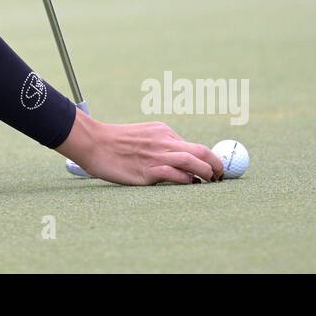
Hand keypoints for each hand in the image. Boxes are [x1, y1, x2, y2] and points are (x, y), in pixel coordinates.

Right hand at [58, 111, 223, 184]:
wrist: (93, 142)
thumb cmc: (114, 142)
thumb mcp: (143, 136)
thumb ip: (160, 144)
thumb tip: (179, 161)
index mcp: (162, 131)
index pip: (193, 145)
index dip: (209, 158)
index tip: (215, 168)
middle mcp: (163, 141)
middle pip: (201, 150)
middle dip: (217, 164)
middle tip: (222, 176)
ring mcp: (156, 155)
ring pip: (193, 161)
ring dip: (207, 172)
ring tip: (212, 181)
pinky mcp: (147, 171)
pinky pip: (174, 174)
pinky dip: (186, 180)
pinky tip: (189, 184)